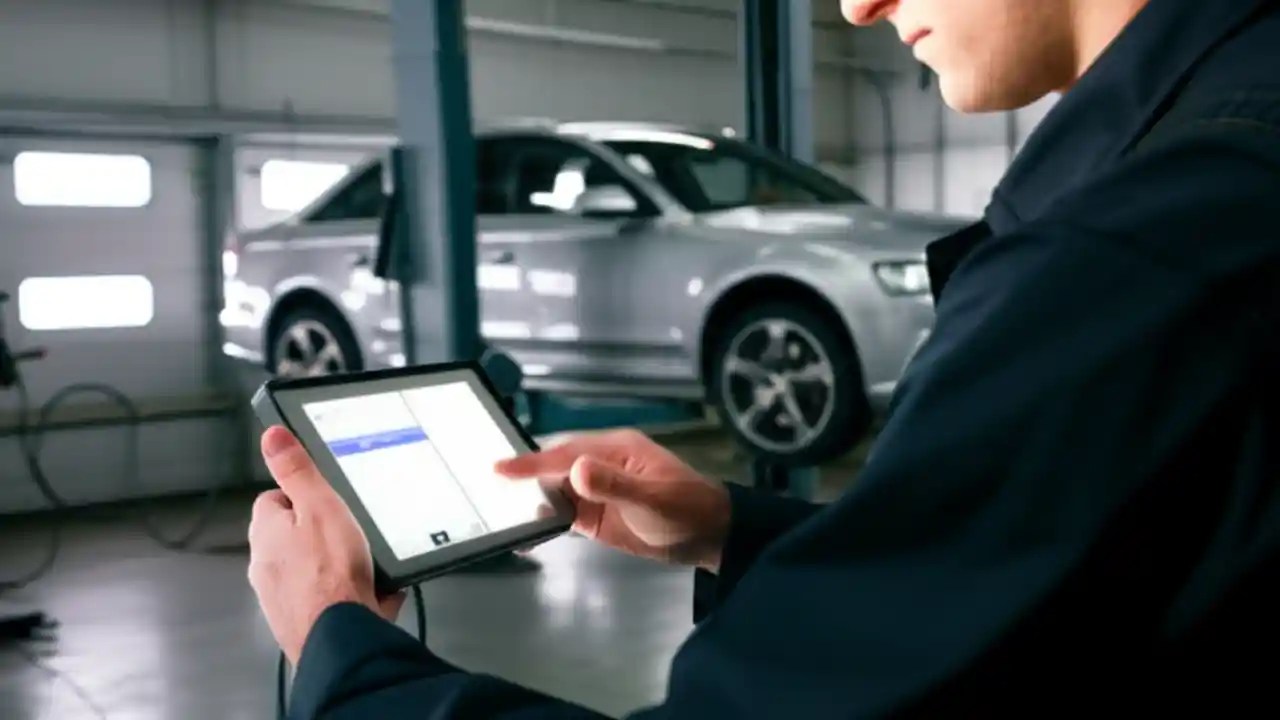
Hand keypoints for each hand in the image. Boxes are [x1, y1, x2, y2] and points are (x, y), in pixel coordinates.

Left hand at [248, 427, 404, 663]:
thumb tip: (272, 436)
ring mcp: (281, 597)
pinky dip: (346, 593)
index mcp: (266, 533)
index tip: (326, 500)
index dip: (302, 497)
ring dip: (335, 566)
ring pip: (311, 568)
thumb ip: (297, 471)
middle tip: (352, 533)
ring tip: (365, 565)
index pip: (274, 500)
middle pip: (294, 536)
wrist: (340, 637)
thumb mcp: (321, 506)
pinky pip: (327, 597)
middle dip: (322, 534)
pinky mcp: (301, 621)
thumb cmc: (331, 573)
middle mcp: (265, 566)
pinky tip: (370, 593)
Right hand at [495, 429, 730, 571]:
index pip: (565, 454)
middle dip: (522, 477)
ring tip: (495, 513)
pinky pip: (561, 516)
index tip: (500, 468)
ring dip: (528, 502)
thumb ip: (614, 485)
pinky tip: (524, 534)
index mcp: (615, 449)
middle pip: (552, 469)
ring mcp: (595, 491)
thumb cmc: (688, 510)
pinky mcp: (594, 517)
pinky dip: (542, 523)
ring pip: (553, 492)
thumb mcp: (653, 498)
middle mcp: (599, 465)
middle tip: (483, 486)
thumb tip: (576, 469)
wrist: (711, 537)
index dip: (532, 462)